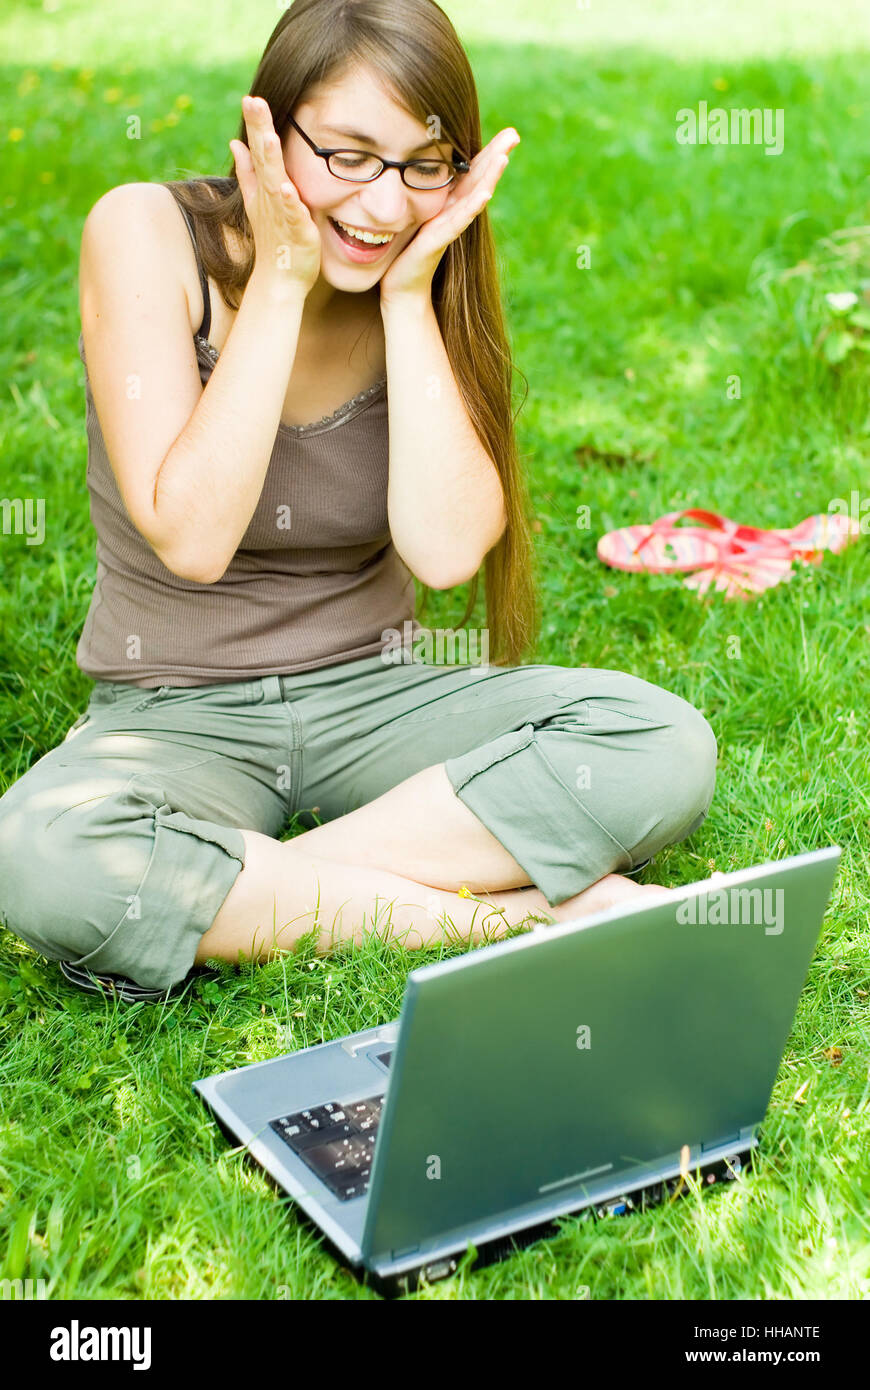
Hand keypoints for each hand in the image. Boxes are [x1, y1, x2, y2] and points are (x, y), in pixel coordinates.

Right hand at [230, 95, 321, 296]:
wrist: (279, 279)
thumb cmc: (273, 240)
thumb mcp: (258, 201)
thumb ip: (248, 171)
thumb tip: (236, 142)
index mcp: (265, 187)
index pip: (259, 149)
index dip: (256, 124)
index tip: (251, 97)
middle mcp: (270, 197)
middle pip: (264, 159)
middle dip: (259, 130)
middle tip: (253, 102)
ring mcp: (282, 214)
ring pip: (275, 183)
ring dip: (271, 161)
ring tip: (268, 138)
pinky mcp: (296, 232)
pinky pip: (292, 216)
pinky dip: (288, 203)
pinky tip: (286, 189)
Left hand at [379, 127, 519, 306]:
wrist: (401, 286)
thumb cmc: (407, 250)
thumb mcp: (416, 212)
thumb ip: (423, 192)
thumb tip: (416, 161)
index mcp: (449, 202)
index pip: (472, 172)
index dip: (489, 152)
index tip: (508, 132)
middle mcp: (454, 212)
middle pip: (479, 180)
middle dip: (497, 156)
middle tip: (514, 135)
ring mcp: (449, 226)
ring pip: (474, 198)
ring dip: (490, 178)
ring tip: (503, 157)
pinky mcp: (439, 241)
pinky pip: (458, 222)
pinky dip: (472, 207)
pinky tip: (484, 194)